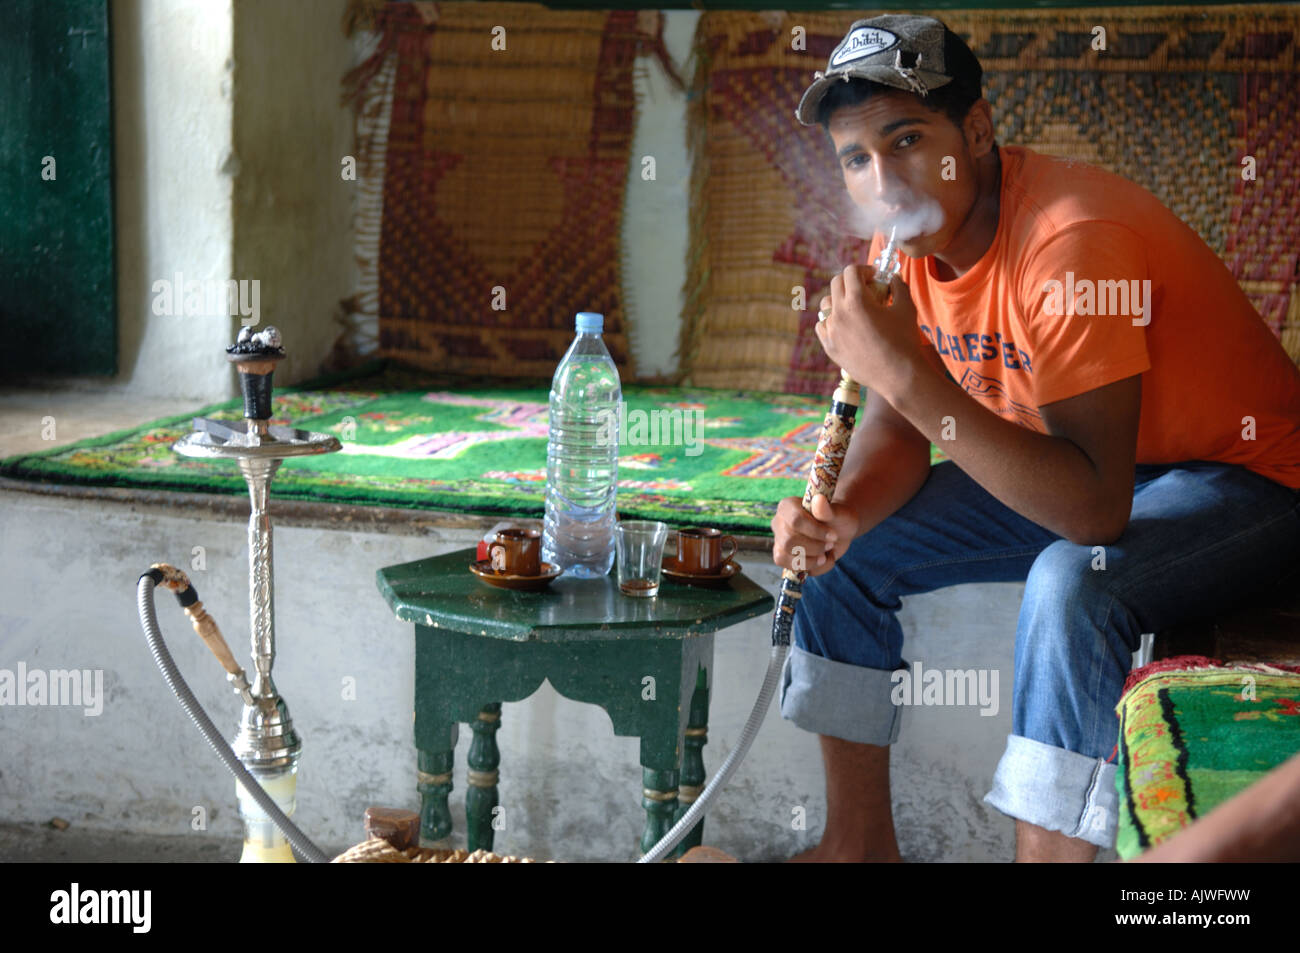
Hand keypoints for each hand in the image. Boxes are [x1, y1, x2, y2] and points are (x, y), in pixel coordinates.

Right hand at [771, 493, 858, 576]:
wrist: (840, 532)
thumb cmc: (837, 519)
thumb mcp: (838, 513)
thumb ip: (828, 509)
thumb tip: (819, 500)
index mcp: (787, 506)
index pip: (795, 521)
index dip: (815, 531)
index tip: (833, 535)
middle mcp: (779, 523)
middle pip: (789, 541)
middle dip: (814, 547)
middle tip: (831, 544)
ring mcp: (779, 541)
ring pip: (786, 557)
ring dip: (812, 560)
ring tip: (826, 553)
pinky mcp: (784, 558)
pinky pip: (793, 569)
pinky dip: (814, 568)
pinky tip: (822, 559)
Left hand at [816, 265, 921, 402]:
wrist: (898, 375)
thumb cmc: (904, 340)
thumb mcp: (906, 307)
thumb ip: (899, 287)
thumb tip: (894, 277)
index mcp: (857, 300)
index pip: (851, 271)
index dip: (864, 269)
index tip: (873, 276)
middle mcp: (839, 313)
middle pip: (836, 284)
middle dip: (850, 281)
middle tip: (864, 288)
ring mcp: (832, 331)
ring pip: (826, 305)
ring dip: (838, 300)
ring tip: (853, 307)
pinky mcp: (829, 347)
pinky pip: (821, 326)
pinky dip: (830, 321)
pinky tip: (844, 324)